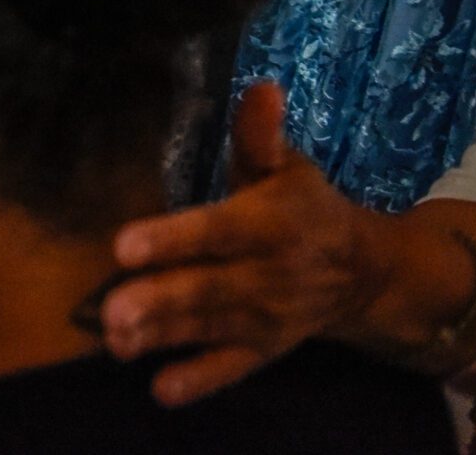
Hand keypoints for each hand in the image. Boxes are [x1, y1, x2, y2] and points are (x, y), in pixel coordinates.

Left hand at [102, 83, 376, 404]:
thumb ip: (259, 134)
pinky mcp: (262, 348)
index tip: (124, 245)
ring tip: (116, 341)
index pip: (216, 231)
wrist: (364, 273)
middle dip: (158, 299)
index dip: (173, 238)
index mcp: (268, 224)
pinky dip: (200, 381)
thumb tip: (258, 85)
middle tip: (110, 310)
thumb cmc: (305, 207)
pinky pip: (231, 368)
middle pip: (206, 288)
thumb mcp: (287, 166)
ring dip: (163, 336)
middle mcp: (266, 275)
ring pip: (208, 328)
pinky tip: (162, 390)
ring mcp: (263, 317)